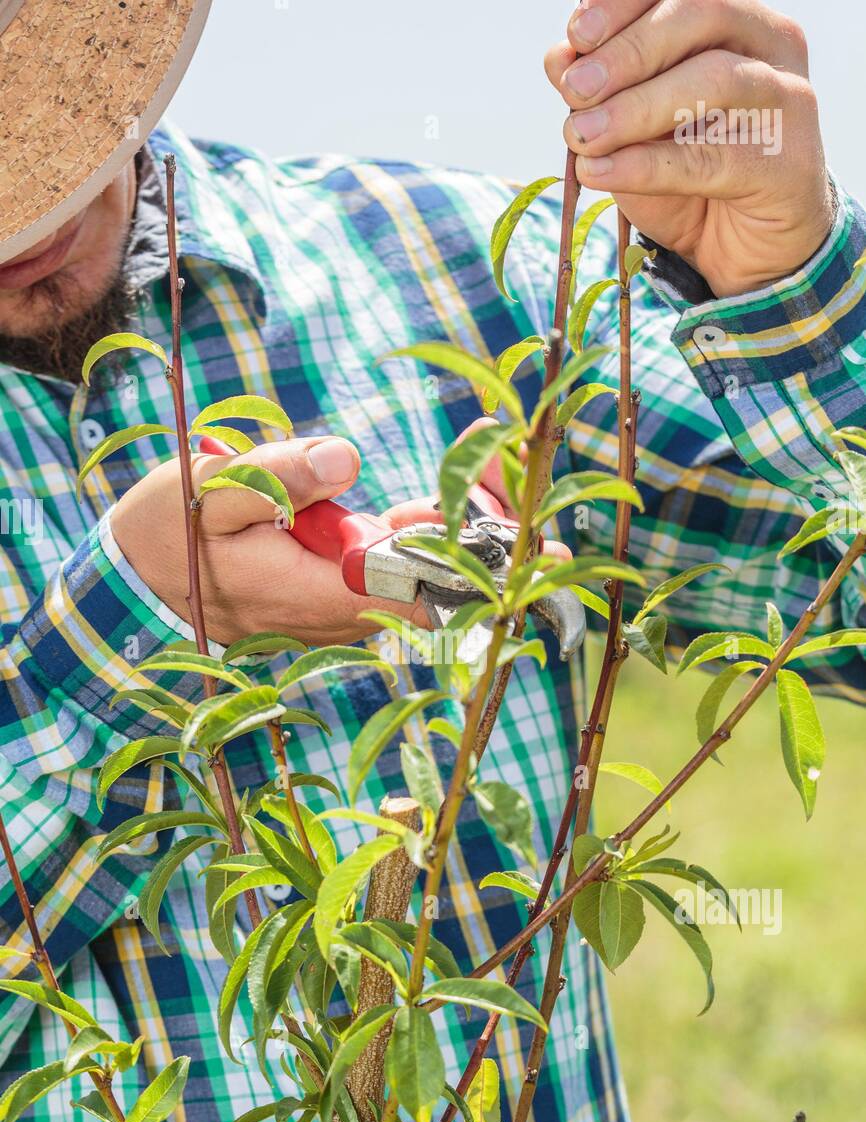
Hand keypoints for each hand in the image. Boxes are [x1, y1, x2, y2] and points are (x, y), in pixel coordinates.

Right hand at [111, 436, 434, 646]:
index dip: (441, 556)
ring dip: (416, 554)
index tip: (454, 508)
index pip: (402, 596)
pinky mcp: (313, 622)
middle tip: (457, 493)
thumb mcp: (212, 483)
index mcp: (301, 595)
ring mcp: (317, 630)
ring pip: (394, 600)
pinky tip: (393, 525)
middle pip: (410, 600)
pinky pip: (370, 598)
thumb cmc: (169, 524)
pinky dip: (390, 565)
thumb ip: (280, 474)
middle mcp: (318, 626)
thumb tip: (346, 458)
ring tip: (435, 502)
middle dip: (437, 548)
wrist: (130, 574)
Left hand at [544, 1, 833, 296]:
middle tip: (575, 89)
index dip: (626, 5)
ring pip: (714, 80)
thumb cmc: (692, 177)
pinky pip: (711, 158)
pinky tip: (599, 173)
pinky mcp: (788, 164)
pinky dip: (646, 165)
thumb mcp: (635, 130)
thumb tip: (559, 58)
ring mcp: (788, 101)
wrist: (746, 250)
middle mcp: (771, 47)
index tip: (576, 33)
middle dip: (629, 51)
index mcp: (737, 20)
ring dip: (636, 108)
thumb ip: (603, 92)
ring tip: (581, 136)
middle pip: (703, 18)